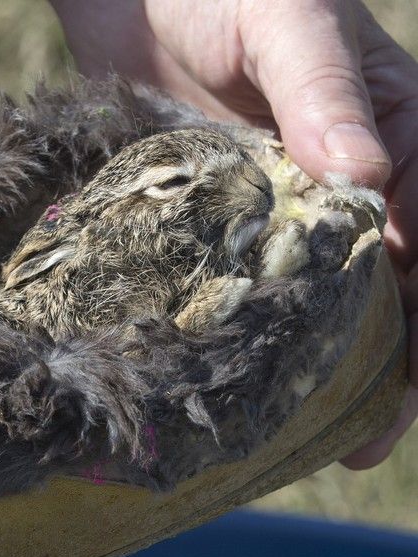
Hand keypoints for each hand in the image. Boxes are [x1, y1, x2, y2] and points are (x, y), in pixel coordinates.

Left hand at [50, 0, 417, 466]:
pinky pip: (258, 282)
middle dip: (391, 364)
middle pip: (393, 282)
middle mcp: (356, 174)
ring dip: (331, 364)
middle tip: (363, 442)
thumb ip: (323, 90)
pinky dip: (264, 331)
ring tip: (317, 437)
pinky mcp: (229, 215)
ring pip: (329, 295)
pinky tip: (251, 377)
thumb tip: (365, 177)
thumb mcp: (283, 20)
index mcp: (399, 128)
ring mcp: (289, 202)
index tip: (413, 379)